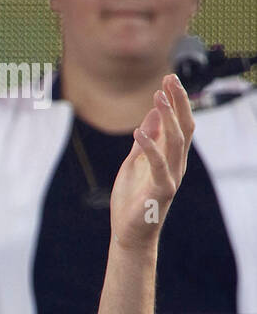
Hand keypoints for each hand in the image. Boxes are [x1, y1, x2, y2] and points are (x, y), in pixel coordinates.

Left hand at [109, 74, 193, 249]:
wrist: (130, 235)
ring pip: (176, 141)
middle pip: (184, 127)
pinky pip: (158, 165)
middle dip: (177, 101)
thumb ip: (144, 141)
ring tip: (158, 97)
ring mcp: (172, 177)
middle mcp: (177, 165)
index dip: (176, 101)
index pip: (180, 123)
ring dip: (168, 118)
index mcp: (172, 158)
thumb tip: (150, 115)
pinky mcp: (161, 191)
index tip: (168, 79)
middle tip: (169, 78)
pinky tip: (139, 132)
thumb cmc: (131, 201)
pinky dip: (150, 147)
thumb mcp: (134, 164)